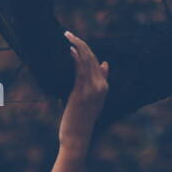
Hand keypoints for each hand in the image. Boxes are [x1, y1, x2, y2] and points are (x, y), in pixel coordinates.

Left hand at [59, 30, 108, 154]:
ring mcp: (91, 89)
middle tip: (68, 33)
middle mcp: (100, 86)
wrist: (77, 138)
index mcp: (104, 87)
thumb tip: (104, 63)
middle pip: (92, 58)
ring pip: (86, 61)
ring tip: (67, 36)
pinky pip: (79, 70)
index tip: (75, 40)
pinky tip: (69, 49)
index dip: (86, 49)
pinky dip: (75, 58)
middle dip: (80, 43)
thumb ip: (97, 82)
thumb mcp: (92, 100)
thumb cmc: (81, 121)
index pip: (96, 61)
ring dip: (76, 45)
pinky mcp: (81, 93)